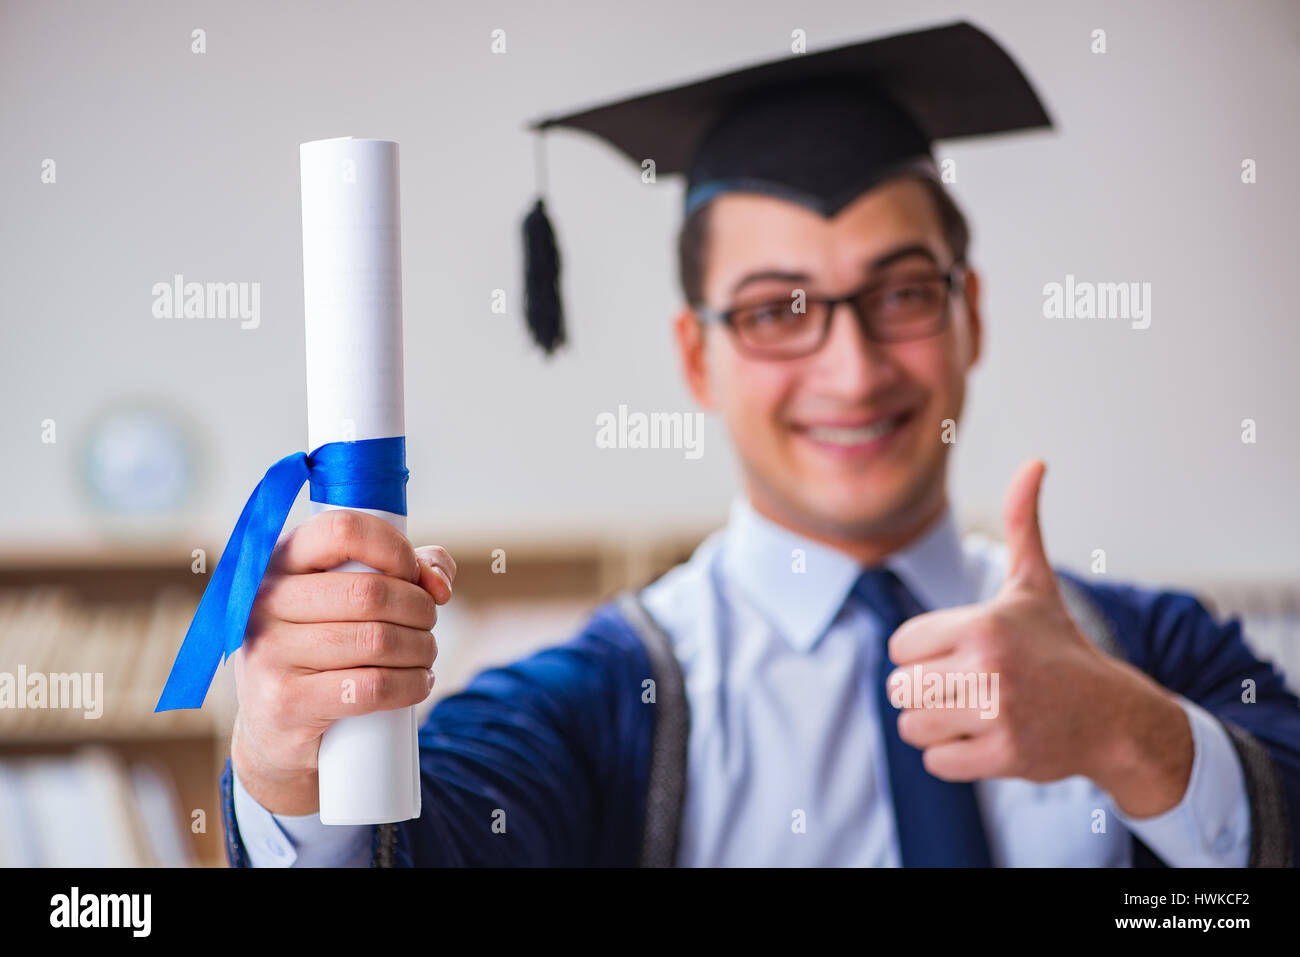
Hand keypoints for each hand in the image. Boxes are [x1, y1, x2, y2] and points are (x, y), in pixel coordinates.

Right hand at [230, 509, 455, 814]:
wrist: (273, 729)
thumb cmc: (324, 648)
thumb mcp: (349, 597)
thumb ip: (406, 569)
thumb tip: (438, 583)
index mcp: (280, 562)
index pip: (341, 529)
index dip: (393, 548)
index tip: (414, 574)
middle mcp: (264, 603)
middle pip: (370, 593)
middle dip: (420, 609)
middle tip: (428, 623)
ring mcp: (268, 654)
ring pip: (377, 641)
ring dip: (421, 648)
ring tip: (425, 654)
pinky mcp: (285, 703)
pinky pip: (371, 687)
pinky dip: (411, 685)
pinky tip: (418, 683)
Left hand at [886, 459, 1193, 817]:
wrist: (1112, 716)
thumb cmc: (1058, 646)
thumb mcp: (1034, 584)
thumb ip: (1022, 524)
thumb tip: (1034, 462)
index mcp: (983, 625)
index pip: (900, 646)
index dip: (921, 652)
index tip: (955, 653)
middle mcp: (989, 669)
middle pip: (899, 688)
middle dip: (923, 690)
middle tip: (962, 686)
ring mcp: (997, 716)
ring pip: (912, 726)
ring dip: (933, 725)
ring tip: (971, 712)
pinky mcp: (1003, 757)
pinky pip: (937, 762)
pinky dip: (951, 756)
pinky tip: (983, 738)